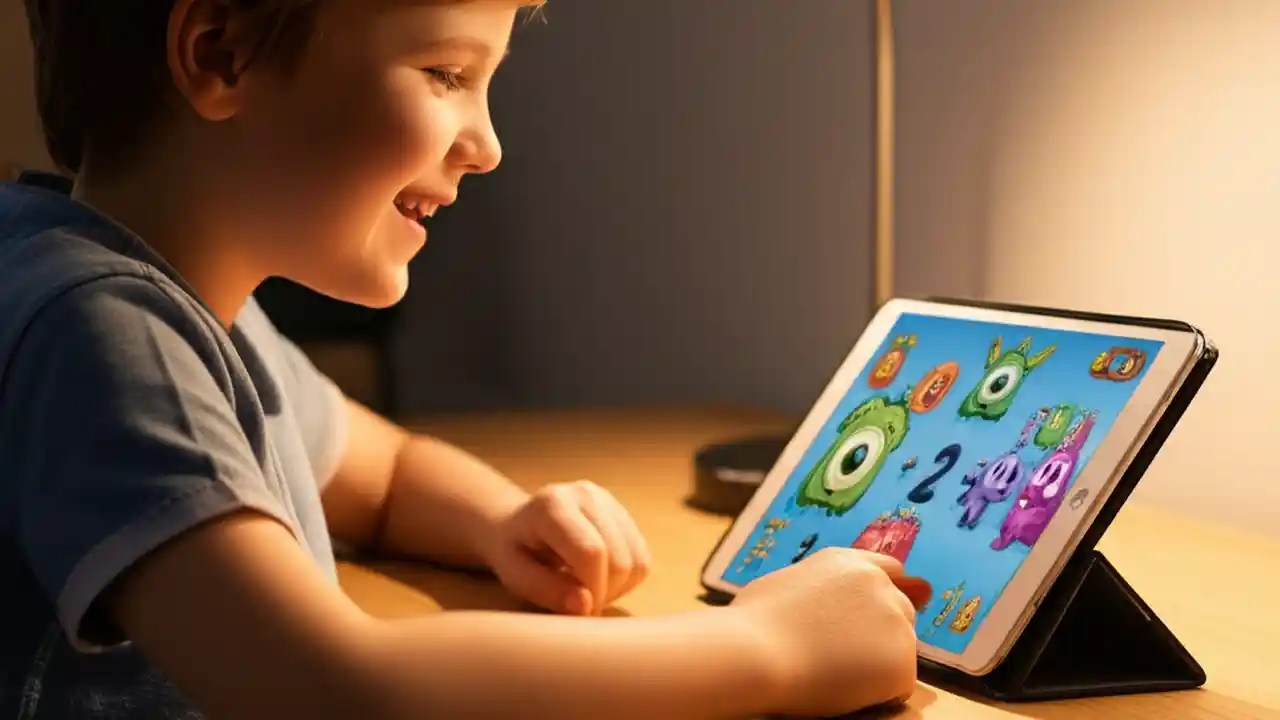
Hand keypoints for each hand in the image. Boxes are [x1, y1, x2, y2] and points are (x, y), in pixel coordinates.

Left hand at [484, 480, 651, 615]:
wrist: (517, 523)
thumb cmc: (514, 550)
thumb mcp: (514, 574)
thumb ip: (546, 590)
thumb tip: (585, 605)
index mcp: (553, 505)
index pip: (592, 552)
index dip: (594, 590)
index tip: (581, 611)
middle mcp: (586, 495)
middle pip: (620, 558)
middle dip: (606, 592)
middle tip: (582, 603)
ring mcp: (609, 501)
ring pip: (637, 559)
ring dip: (619, 587)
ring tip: (589, 588)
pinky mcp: (623, 513)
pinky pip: (643, 557)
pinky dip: (627, 578)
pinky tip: (601, 577)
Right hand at [730, 548, 931, 716]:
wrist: (757, 654)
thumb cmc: (754, 623)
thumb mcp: (788, 583)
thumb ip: (821, 588)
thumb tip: (827, 603)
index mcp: (849, 563)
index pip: (889, 570)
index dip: (882, 593)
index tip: (876, 614)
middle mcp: (879, 585)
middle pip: (901, 610)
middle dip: (881, 631)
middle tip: (844, 654)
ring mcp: (896, 622)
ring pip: (900, 648)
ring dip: (878, 661)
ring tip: (834, 671)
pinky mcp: (903, 663)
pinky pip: (898, 684)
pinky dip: (878, 693)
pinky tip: (844, 690)